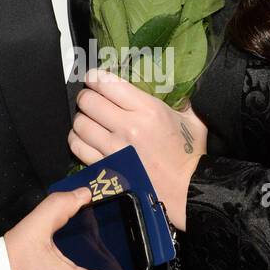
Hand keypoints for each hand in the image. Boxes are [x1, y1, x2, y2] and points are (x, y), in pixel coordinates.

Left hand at [69, 70, 208, 231]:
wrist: (187, 192)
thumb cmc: (190, 157)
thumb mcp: (193, 121)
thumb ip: (182, 101)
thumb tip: (178, 88)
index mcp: (148, 110)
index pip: (107, 84)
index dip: (95, 78)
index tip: (94, 80)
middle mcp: (128, 126)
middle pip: (88, 101)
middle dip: (86, 97)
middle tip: (91, 100)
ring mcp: (114, 149)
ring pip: (80, 124)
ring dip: (81, 119)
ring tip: (87, 119)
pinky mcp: (107, 167)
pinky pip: (78, 148)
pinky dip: (77, 141)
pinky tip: (84, 139)